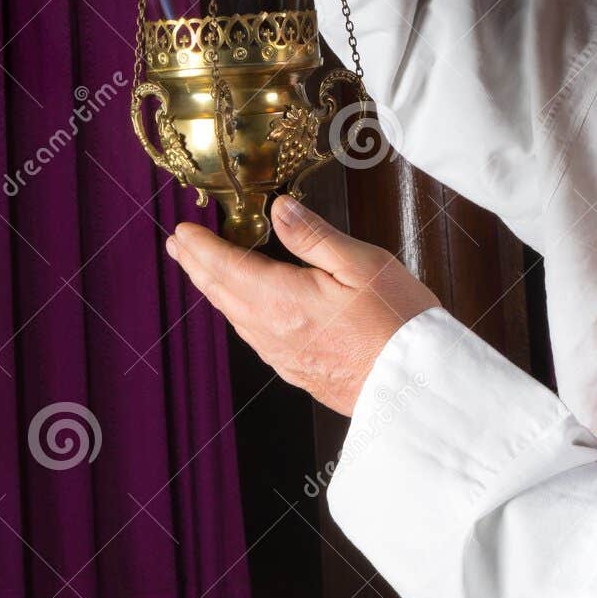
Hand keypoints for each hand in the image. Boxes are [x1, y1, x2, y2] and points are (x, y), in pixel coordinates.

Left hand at [166, 195, 440, 416]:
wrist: (417, 387)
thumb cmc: (398, 323)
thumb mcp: (362, 263)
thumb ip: (314, 236)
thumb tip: (279, 210)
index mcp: (282, 300)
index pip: (226, 267)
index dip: (200, 247)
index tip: (182, 230)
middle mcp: (273, 332)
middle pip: (222, 293)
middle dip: (197, 266)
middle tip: (179, 245)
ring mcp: (284, 357)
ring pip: (235, 318)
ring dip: (216, 289)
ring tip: (204, 271)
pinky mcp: (299, 372)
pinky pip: (255, 337)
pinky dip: (239, 313)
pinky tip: (246, 309)